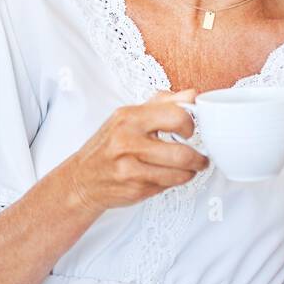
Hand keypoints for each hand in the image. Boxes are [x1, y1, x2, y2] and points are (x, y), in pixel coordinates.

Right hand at [60, 88, 210, 212]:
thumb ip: (163, 103)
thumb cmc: (109, 146)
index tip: (190, 131)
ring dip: (190, 172)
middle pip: (182, 153)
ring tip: (189, 168)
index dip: (191, 124)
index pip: (176, 116)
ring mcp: (130, 168)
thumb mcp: (129, 117)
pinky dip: (174, 182)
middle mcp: (127, 141)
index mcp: (129, 117)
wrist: (82, 179)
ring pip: (179, 173)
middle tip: (200, 158)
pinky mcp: (134, 188)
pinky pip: (168, 186)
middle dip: (198, 158)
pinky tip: (168, 176)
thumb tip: (192, 94)